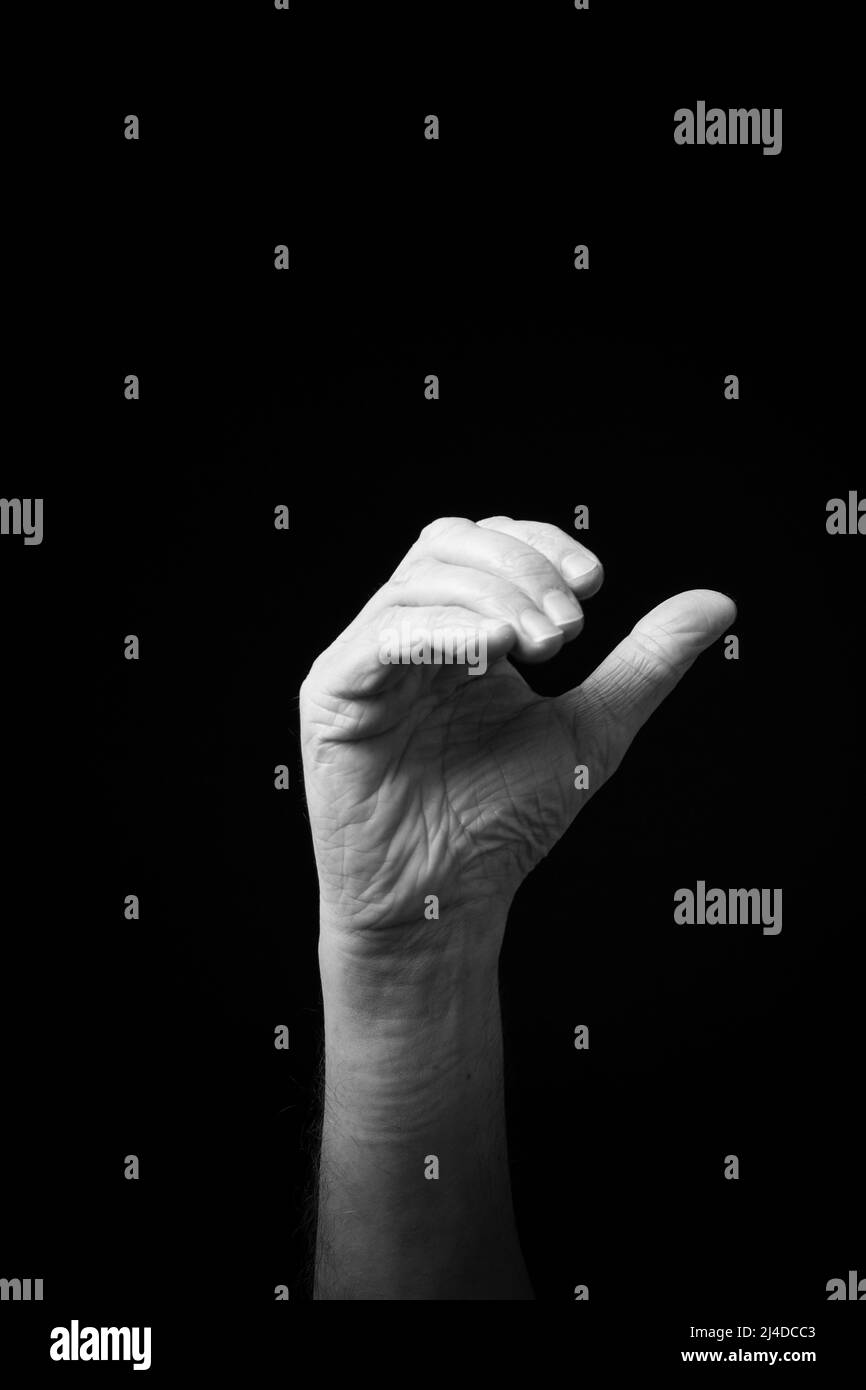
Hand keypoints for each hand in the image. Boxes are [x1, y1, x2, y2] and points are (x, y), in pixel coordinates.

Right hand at [300, 515, 734, 977]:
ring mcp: (367, 661)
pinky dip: (443, 628)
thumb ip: (644, 664)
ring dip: (493, 596)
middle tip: (570, 626)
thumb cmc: (503, 823)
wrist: (447, 901)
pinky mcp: (333, 694)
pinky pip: (381, 636)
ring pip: (417, 580)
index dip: (539, 544)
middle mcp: (410, 635)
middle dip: (518, 567)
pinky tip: (493, 649)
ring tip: (543, 648)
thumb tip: (717, 605)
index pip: (488, 544)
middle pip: (448, 543)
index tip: (594, 584)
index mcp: (461, 632)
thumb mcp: (590, 731)